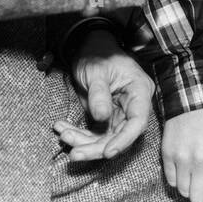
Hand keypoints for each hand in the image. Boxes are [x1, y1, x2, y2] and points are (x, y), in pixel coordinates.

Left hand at [53, 30, 154, 161]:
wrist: (88, 48)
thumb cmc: (97, 53)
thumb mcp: (97, 71)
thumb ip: (99, 94)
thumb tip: (102, 117)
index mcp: (139, 90)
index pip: (137, 121)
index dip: (124, 140)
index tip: (108, 152)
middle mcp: (132, 105)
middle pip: (120, 135)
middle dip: (96, 147)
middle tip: (75, 153)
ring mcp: (119, 112)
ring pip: (105, 138)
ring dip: (83, 142)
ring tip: (64, 136)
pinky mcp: (105, 116)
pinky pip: (94, 132)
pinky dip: (78, 134)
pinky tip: (63, 129)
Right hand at [162, 108, 202, 201]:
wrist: (196, 96)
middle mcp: (202, 162)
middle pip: (195, 199)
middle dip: (201, 196)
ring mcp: (183, 158)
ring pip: (182, 191)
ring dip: (188, 186)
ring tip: (195, 169)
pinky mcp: (168, 154)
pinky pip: (170, 180)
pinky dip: (176, 178)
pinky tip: (184, 163)